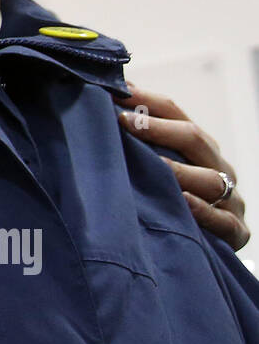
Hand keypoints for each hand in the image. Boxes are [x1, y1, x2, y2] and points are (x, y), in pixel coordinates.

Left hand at [115, 84, 248, 250]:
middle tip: (124, 121)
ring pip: (209, 179)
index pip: (175, 113)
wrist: (203, 248)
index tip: (117, 95)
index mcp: (199, 146)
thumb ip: (138, 139)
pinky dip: (204, 211)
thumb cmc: (172, 199)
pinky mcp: (236, 231)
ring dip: (180, 170)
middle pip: (194, 139)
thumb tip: (106, 100)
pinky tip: (184, 202)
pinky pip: (223, 221)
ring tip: (154, 163)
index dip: (147, 102)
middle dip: (158, 129)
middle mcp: (217, 167)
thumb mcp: (157, 166)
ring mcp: (230, 199)